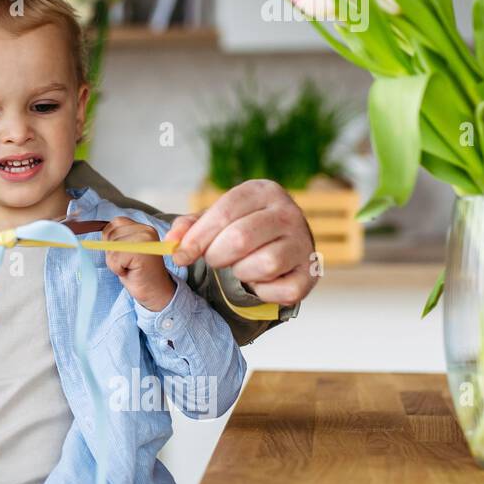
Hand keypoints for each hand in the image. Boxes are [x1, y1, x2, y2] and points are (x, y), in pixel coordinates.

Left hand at [103, 216, 174, 311]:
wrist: (155, 292)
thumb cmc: (138, 273)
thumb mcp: (126, 249)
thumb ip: (117, 237)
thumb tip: (94, 228)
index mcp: (143, 227)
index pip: (115, 223)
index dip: (111, 240)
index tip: (124, 253)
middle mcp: (146, 230)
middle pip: (110, 235)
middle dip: (112, 252)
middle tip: (128, 263)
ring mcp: (144, 240)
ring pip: (111, 247)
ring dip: (114, 262)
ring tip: (129, 267)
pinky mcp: (140, 252)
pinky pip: (114, 258)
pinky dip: (117, 269)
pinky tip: (130, 271)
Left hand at [167, 179, 316, 306]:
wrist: (280, 245)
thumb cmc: (240, 229)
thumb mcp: (214, 220)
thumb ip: (188, 227)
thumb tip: (172, 242)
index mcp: (262, 191)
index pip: (225, 212)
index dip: (197, 237)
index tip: (180, 254)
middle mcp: (288, 213)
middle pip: (241, 238)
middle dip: (217, 256)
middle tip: (214, 259)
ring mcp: (304, 242)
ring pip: (264, 264)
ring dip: (241, 273)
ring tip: (240, 266)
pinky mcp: (311, 273)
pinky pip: (282, 290)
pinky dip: (264, 291)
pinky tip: (260, 280)